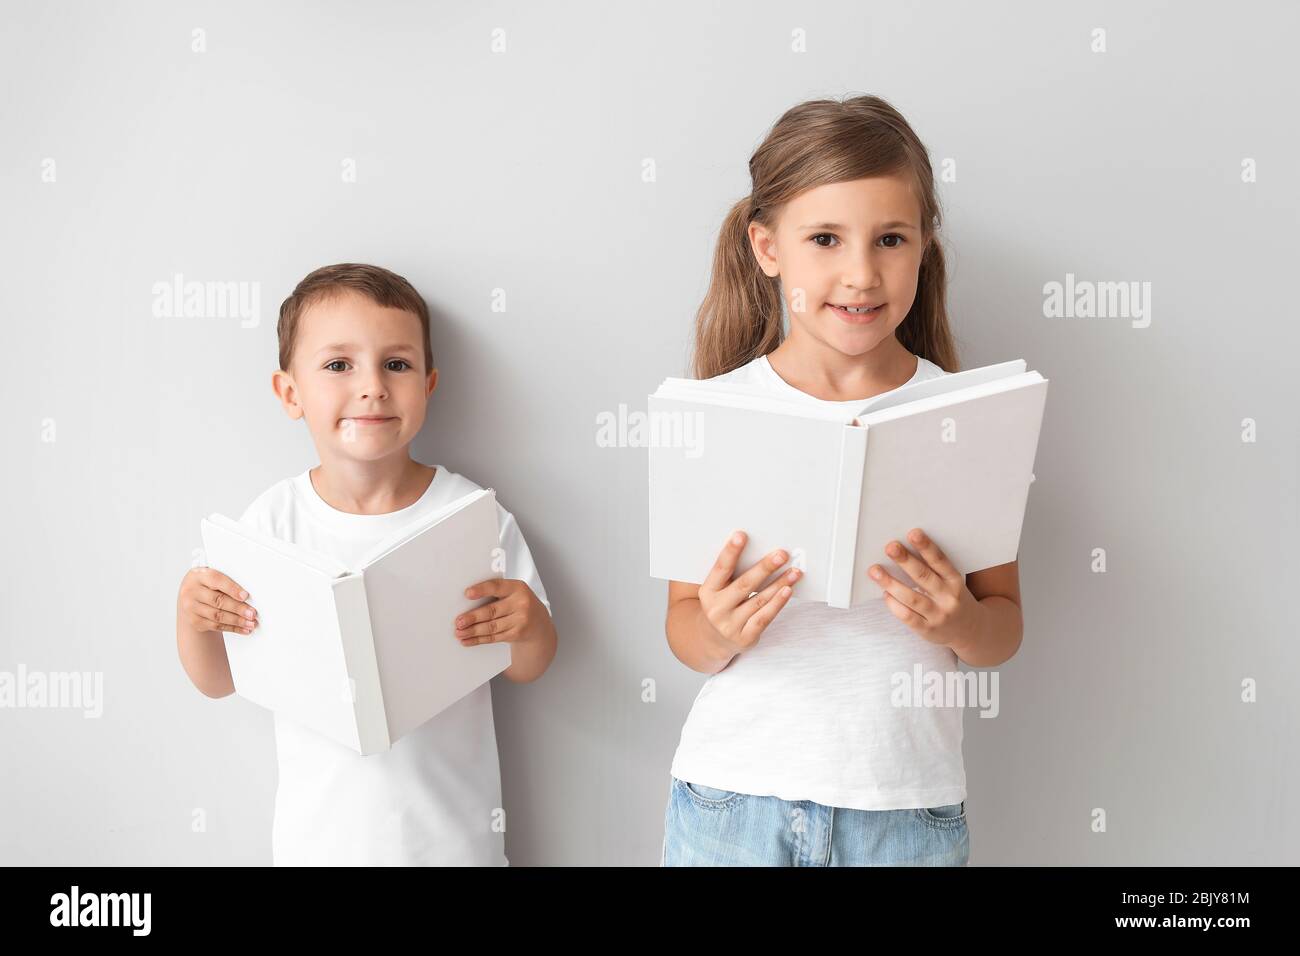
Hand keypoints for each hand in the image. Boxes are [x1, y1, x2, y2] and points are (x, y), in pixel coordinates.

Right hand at [178, 567, 257, 635]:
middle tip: (252, 613)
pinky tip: (244, 629)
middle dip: (238, 608)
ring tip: (251, 623)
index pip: (216, 580)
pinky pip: (216, 626)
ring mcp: (191, 607)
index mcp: (198, 575)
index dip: (232, 588)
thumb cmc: (207, 585)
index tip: (245, 596)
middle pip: (218, 600)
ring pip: (217, 616)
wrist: (189, 598)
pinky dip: (232, 628)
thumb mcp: (211, 577)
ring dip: (237, 621)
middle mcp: (191, 591)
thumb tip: (249, 594)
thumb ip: (226, 581)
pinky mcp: (195, 621)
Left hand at [454, 578, 547, 646]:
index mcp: (517, 587)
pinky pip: (494, 638)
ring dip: (473, 631)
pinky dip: (479, 639)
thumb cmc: (519, 604)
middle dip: (473, 617)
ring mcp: (521, 620)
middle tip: (458, 621)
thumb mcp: (513, 593)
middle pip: (492, 611)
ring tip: (459, 632)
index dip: (481, 590)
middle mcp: (521, 603)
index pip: (497, 587)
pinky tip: (468, 640)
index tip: (467, 594)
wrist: (539, 623)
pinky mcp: (517, 634)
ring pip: (492, 627)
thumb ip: (495, 593)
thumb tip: (466, 602)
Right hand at [698, 531, 802, 656]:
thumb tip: (756, 549)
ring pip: (759, 600)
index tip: (742, 535)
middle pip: (744, 584)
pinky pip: (765, 618)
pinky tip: (788, 590)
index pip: (720, 568)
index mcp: (707, 591)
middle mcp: (716, 609)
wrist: (715, 638)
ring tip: (794, 571)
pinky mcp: (745, 637)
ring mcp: (730, 625)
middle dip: (765, 567)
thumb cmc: (722, 604)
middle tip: (781, 554)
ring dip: (779, 584)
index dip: (731, 551)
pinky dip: (778, 603)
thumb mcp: (718, 589)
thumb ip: (731, 573)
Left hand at [867, 528, 982, 646]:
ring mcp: (938, 615)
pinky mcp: (927, 630)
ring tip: (875, 570)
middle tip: (890, 547)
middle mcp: (948, 597)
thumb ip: (933, 570)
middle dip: (905, 560)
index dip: (926, 547)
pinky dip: (894, 605)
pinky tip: (885, 594)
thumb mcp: (951, 583)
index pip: (940, 561)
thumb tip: (902, 551)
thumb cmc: (953, 599)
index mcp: (955, 581)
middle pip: (924, 577)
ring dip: (891, 583)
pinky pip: (908, 617)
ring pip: (912, 597)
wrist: (971, 631)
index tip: (913, 533)